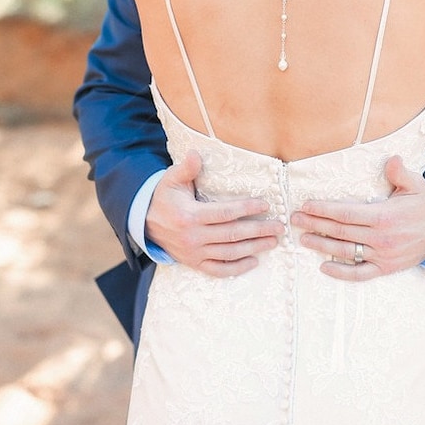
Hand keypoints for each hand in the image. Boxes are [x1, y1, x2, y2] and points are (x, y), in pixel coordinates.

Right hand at [146, 150, 285, 276]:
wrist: (145, 223)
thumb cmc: (164, 197)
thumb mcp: (172, 179)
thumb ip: (186, 168)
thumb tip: (195, 154)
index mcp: (191, 215)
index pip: (225, 213)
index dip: (246, 209)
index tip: (265, 204)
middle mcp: (194, 237)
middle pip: (232, 235)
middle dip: (258, 230)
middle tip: (279, 226)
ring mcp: (195, 253)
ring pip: (229, 253)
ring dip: (254, 248)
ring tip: (272, 241)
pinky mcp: (195, 263)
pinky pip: (219, 270)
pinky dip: (237, 268)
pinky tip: (254, 261)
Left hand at [290, 155, 424, 280]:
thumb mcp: (416, 184)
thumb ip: (400, 173)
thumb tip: (392, 160)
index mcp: (384, 216)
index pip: (346, 213)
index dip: (324, 210)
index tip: (306, 206)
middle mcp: (380, 238)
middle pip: (340, 231)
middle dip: (315, 224)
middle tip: (294, 220)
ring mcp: (382, 255)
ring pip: (346, 251)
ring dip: (321, 245)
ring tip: (303, 238)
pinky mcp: (385, 268)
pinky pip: (360, 274)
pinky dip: (341, 272)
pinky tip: (324, 266)